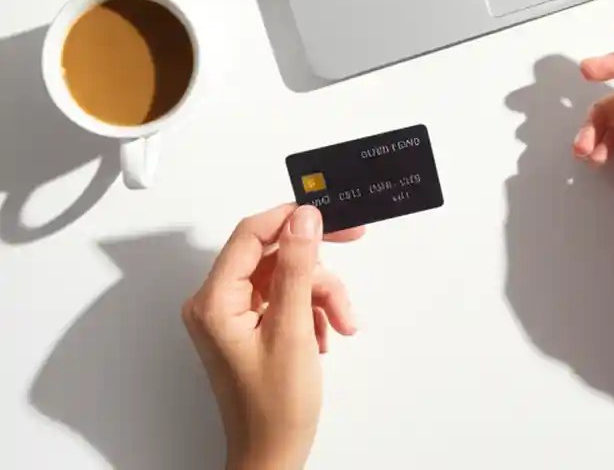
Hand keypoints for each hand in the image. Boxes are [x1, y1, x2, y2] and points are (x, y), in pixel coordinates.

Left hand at [183, 205, 362, 469]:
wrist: (272, 452)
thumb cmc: (274, 407)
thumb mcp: (292, 330)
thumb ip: (297, 268)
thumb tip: (303, 220)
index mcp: (214, 301)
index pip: (251, 235)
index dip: (291, 218)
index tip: (328, 214)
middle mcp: (217, 303)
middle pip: (274, 254)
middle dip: (316, 265)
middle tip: (352, 240)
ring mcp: (233, 316)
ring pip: (288, 277)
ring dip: (321, 294)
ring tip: (341, 324)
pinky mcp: (250, 327)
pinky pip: (287, 298)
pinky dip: (312, 311)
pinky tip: (323, 336)